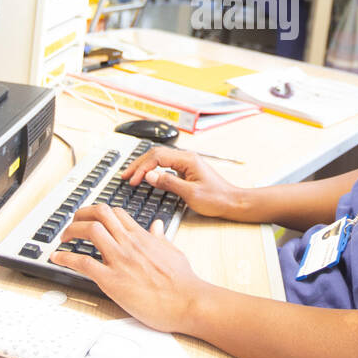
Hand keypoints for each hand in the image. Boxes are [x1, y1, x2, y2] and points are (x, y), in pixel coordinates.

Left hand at [49, 203, 207, 332]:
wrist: (188, 300)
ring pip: (89, 230)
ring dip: (71, 231)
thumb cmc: (183, 281)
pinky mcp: (112, 280)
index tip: (92, 218)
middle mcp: (129, 243)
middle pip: (100, 214)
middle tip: (73, 222)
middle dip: (81, 214)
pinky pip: (83, 263)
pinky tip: (57, 258)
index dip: (100, 212)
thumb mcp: (173, 251)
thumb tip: (157, 226)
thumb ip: (161, 237)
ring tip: (64, 238)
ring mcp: (120, 259)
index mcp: (143, 236)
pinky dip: (66, 258)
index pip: (116, 213)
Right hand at [121, 146, 246, 220]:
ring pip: (160, 158)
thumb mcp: (190, 194)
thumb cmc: (216, 199)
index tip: (133, 180)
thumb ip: (169, 183)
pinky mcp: (187, 170)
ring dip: (144, 165)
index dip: (142, 168)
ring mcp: (187, 163)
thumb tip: (150, 175)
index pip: (157, 157)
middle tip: (125, 175)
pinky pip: (165, 164)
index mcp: (187, 159)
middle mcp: (187, 158)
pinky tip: (147, 175)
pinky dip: (153, 169)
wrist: (232, 202)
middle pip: (156, 154)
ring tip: (132, 175)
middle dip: (139, 164)